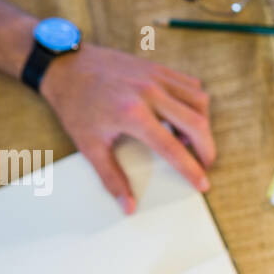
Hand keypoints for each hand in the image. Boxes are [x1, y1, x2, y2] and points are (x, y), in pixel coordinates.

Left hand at [39, 43, 215, 212]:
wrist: (66, 67)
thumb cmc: (75, 106)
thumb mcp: (89, 146)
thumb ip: (112, 178)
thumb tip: (127, 206)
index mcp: (132, 114)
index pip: (172, 148)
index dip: (191, 169)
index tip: (203, 184)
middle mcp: (150, 92)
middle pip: (196, 123)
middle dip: (207, 149)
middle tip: (203, 165)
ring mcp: (156, 76)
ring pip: (199, 101)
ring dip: (202, 125)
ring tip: (187, 141)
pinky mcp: (157, 67)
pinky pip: (190, 85)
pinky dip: (194, 103)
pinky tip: (181, 117)